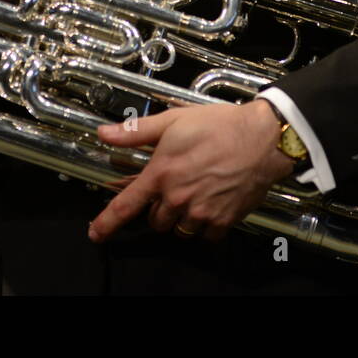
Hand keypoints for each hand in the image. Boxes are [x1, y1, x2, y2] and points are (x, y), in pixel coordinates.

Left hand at [87, 100, 294, 242]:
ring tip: (195, 194)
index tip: (95, 233)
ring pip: (179, 230)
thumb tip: (103, 133)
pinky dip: (204, 225)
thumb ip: (136, 131)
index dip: (107, 222)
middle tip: (174, 187)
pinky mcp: (223, 221)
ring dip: (181, 218)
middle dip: (159, 208)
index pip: (126, 206)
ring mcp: (201, 212)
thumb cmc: (218, 126)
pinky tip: (211, 204)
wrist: (262, 138)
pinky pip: (204, 236)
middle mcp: (178, 198)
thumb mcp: (173, 121)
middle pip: (155, 221)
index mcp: (161, 174)